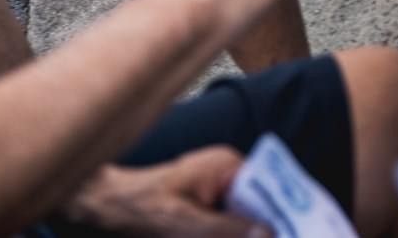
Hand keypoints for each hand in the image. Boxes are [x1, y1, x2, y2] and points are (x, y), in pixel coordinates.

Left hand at [62, 155, 264, 237]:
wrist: (108, 207)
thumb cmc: (140, 208)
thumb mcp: (185, 225)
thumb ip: (228, 230)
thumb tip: (268, 234)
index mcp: (226, 166)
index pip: (268, 189)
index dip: (280, 214)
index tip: (290, 233)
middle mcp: (227, 172)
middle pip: (257, 206)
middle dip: (258, 229)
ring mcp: (218, 187)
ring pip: (242, 218)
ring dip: (240, 233)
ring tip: (235, 236)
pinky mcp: (207, 203)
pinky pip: (226, 221)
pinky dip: (225, 234)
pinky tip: (212, 236)